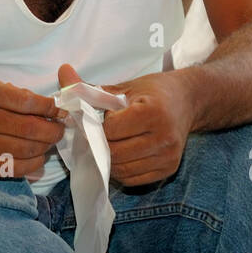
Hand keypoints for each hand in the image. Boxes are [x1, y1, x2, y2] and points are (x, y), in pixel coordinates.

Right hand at [0, 80, 65, 179]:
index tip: (60, 111)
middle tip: (60, 129)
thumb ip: (25, 97)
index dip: (49, 107)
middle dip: (52, 130)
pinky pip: (17, 168)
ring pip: (25, 149)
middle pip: (29, 128)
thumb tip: (55, 112)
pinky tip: (39, 156)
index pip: (26, 102)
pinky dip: (34, 163)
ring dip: (45, 147)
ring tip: (49, 142)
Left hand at [83, 66, 194, 186]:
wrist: (189, 100)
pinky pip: (134, 179)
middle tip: (96, 136)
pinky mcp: (169, 169)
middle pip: (115, 153)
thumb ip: (90, 87)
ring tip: (107, 145)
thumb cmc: (154, 91)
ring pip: (122, 170)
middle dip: (100, 146)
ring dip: (108, 161)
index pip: (111, 130)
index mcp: (152, 112)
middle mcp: (163, 137)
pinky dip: (120, 171)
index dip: (98, 126)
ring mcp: (168, 156)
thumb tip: (62, 73)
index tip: (98, 119)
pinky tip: (120, 155)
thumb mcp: (124, 86)